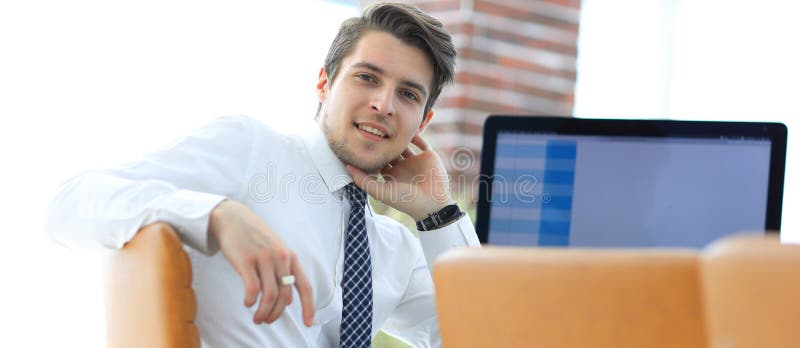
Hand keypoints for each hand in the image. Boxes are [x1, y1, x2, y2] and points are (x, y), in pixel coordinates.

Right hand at [208, 200, 313, 325]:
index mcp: (290, 257)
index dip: (309, 306)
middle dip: (276, 313)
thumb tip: (284, 299)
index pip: (304, 286)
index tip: (308, 323)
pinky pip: (253, 288)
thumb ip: (282, 269)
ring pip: (270, 296)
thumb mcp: (275, 248)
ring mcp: (264, 258)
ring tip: (258, 318)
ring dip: (264, 313)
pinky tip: (247, 303)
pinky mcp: (246, 260)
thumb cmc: (254, 237)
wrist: (232, 218)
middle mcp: (281, 258)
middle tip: (266, 320)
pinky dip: (251, 301)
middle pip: (285, 296)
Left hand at [347, 134, 452, 220]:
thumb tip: (347, 167)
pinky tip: (408, 128)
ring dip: (399, 135)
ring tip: (391, 123)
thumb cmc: (405, 200)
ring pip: (405, 144)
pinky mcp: (427, 156)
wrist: (431, 204)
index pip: (379, 159)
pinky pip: (421, 141)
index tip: (362, 139)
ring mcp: (415, 161)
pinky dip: (416, 134)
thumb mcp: (380, 191)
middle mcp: (402, 166)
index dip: (372, 151)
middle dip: (384, 140)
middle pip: (391, 149)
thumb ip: (363, 180)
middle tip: (374, 124)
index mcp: (391, 174)